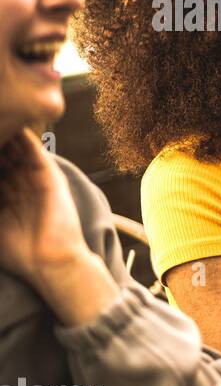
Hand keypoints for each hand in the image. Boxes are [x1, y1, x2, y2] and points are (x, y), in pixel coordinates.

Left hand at [0, 129, 88, 284]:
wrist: (50, 262)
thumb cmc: (18, 252)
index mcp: (3, 197)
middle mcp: (18, 184)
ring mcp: (33, 178)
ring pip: (13, 148)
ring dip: (1, 134)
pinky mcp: (48, 175)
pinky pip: (33, 149)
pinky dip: (20, 136)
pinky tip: (8, 123)